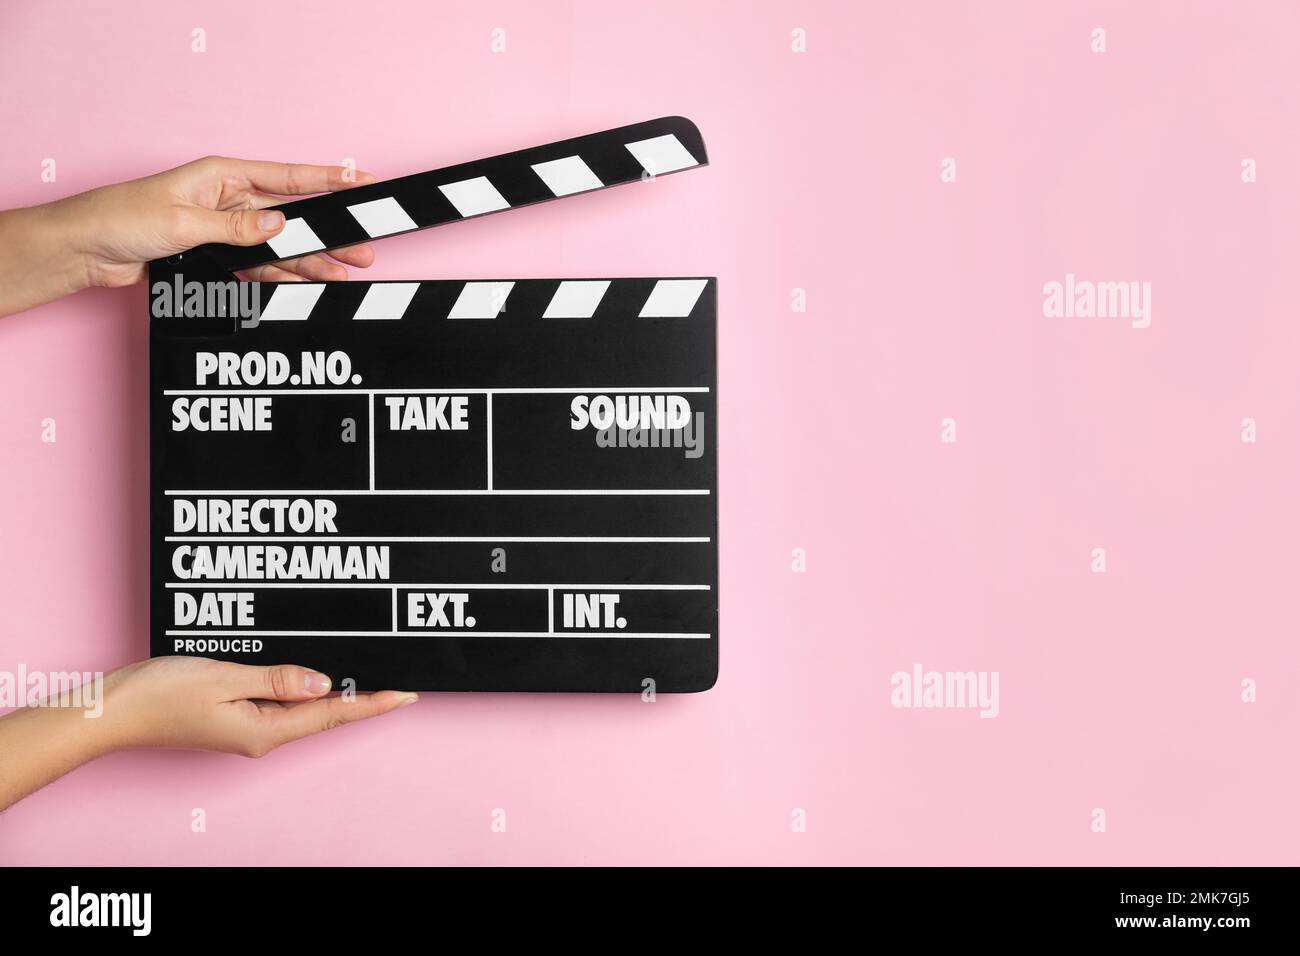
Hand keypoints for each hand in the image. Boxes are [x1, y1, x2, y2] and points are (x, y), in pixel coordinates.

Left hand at [0, 157, 378, 316]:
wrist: (86, 250)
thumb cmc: (121, 219)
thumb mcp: (184, 222)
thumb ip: (236, 227)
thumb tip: (280, 226)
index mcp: (223, 175)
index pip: (288, 176)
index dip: (329, 179)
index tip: (362, 180)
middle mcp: (228, 198)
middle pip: (292, 216)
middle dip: (328, 234)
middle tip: (361, 250)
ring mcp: (225, 227)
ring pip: (281, 245)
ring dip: (310, 261)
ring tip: (342, 274)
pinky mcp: (216, 253)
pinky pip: (259, 264)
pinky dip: (282, 274)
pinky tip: (307, 282)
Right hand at [0, 657, 416, 809]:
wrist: (114, 711)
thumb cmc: (160, 694)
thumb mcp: (224, 678)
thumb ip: (277, 678)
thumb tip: (323, 682)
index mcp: (263, 730)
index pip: (331, 713)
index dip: (373, 703)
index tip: (407, 694)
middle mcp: (261, 735)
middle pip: (323, 712)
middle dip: (362, 696)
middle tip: (399, 679)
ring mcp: (247, 727)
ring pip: (303, 706)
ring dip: (334, 690)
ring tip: (369, 672)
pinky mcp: (234, 716)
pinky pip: (279, 701)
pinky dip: (303, 685)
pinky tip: (314, 672)